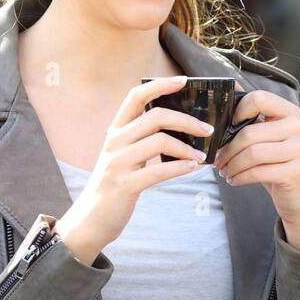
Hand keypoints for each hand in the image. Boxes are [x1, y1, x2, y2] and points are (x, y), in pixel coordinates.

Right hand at [53, 76, 214, 264]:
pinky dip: (180, 168)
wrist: (92, 218)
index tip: (184, 80)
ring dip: (188, 148)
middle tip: (208, 129)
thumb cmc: (116, 183)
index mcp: (115, 130)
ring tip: (201, 156)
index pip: (136, 96)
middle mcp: (115, 142)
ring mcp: (118, 162)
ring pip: (160, 141)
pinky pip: (159, 171)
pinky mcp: (125, 184)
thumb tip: (179, 125)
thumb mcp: (124, 155)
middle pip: (155, 116)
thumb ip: (142, 138)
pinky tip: (192, 168)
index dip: (160, 85)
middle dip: (187, 120)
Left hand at [213, 85, 299, 248]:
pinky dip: (240, 177)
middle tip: (218, 160)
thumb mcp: (267, 136)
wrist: (299, 196)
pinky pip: (258, 172)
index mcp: (291, 112)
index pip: (259, 98)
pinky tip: (235, 180)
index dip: (237, 111)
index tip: (227, 128)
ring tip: (225, 171)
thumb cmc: (277, 163)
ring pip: (252, 154)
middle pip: (250, 133)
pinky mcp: (296, 171)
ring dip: (232, 165)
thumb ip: (252, 113)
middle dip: (227, 150)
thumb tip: (230, 84)